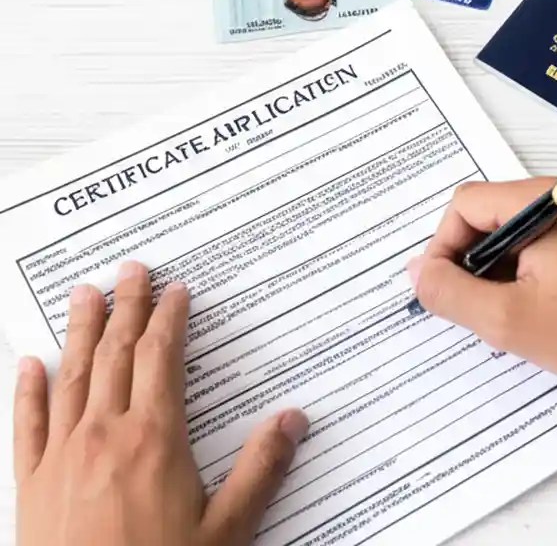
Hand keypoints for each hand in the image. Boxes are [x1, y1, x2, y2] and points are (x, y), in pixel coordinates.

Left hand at [13, 261, 309, 545]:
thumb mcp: (228, 529)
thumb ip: (261, 470)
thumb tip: (294, 420)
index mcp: (155, 441)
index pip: (161, 360)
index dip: (169, 320)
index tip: (177, 292)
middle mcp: (103, 437)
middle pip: (114, 355)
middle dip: (126, 309)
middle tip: (132, 272)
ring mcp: (61, 457)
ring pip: (69, 377)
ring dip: (79, 332)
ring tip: (83, 294)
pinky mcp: (31, 484)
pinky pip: (28, 424)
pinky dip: (28, 389)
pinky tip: (28, 365)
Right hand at [406, 174, 556, 387]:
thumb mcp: (509, 319)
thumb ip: (452, 292)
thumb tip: (419, 273)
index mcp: (550, 198)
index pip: (468, 205)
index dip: (445, 248)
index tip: (444, 291)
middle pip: (494, 213)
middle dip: (477, 262)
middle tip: (482, 309)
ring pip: (521, 230)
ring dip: (505, 269)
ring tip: (517, 313)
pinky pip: (550, 238)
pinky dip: (533, 269)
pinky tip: (542, 307)